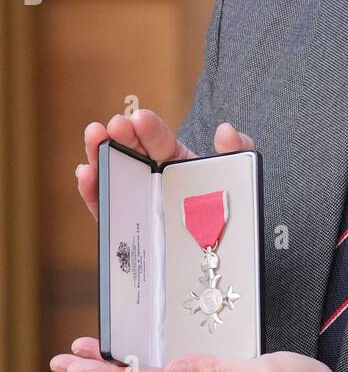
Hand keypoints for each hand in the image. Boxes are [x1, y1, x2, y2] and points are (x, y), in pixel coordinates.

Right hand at [75, 109, 254, 220]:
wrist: (215, 253)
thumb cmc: (222, 207)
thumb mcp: (236, 174)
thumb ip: (237, 150)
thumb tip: (226, 130)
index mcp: (174, 159)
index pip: (159, 139)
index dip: (149, 127)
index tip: (140, 118)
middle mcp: (150, 176)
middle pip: (130, 151)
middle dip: (120, 134)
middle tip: (113, 125)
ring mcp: (135, 198)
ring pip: (112, 173)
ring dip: (100, 154)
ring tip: (94, 138)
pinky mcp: (124, 225)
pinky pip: (106, 208)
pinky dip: (94, 192)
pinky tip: (86, 174)